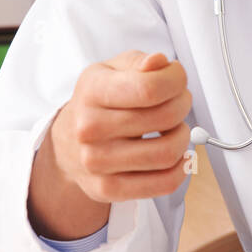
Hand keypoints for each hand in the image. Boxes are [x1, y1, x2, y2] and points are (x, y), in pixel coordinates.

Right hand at [51, 50, 192, 203]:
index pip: (150, 88)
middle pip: (165, 118)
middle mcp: (88, 127)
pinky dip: (180, 169)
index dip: (176, 81)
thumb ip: (140, 63)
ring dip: (183, 138)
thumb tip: (159, 62)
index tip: (177, 78)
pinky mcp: (107, 189)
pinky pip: (163, 184)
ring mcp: (96, 162)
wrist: (68, 143)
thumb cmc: (99, 102)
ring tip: (174, 129)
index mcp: (92, 90)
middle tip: (179, 102)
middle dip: (183, 105)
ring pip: (167, 153)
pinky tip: (175, 156)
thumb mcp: (113, 70)